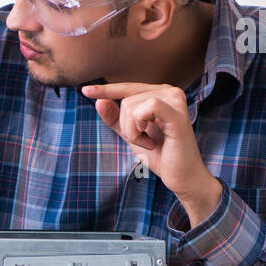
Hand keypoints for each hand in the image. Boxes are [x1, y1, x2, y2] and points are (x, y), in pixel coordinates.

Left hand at [81, 82, 221, 225]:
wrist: (180, 176)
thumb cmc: (159, 154)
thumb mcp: (130, 134)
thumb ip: (115, 118)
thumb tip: (99, 101)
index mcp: (160, 94)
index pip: (127, 88)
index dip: (106, 90)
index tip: (85, 91)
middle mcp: (170, 91)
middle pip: (126, 98)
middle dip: (126, 125)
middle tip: (144, 141)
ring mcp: (176, 100)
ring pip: (132, 104)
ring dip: (132, 131)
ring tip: (149, 143)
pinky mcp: (177, 113)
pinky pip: (146, 108)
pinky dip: (139, 128)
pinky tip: (150, 142)